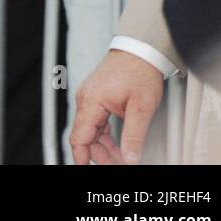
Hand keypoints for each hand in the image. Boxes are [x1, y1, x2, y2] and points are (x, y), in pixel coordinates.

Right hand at [70, 49, 164, 164]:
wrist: (140, 52)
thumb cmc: (139, 71)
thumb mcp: (141, 107)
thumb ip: (134, 135)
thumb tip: (130, 157)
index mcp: (91, 101)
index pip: (79, 136)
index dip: (82, 157)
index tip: (85, 169)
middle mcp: (86, 99)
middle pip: (85, 136)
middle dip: (99, 155)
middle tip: (117, 165)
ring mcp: (90, 97)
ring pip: (91, 130)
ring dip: (103, 147)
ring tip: (120, 159)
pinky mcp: (97, 97)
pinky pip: (96, 122)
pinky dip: (105, 136)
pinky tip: (118, 144)